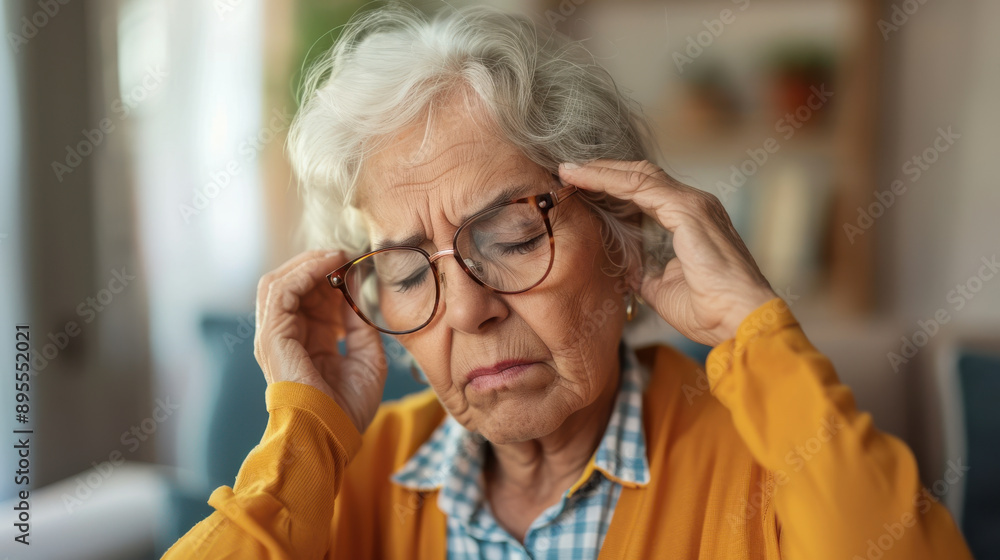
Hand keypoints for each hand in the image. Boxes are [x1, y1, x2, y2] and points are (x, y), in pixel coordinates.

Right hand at [254, 250, 386, 433]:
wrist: (331, 434)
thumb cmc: (349, 408)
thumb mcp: (368, 359)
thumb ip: (361, 326)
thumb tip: (358, 295)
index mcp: (309, 343)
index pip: (313, 299)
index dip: (333, 278)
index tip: (357, 265)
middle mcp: (288, 337)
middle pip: (295, 287)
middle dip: (320, 266)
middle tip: (346, 255)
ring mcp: (276, 336)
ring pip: (281, 282)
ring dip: (308, 264)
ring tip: (336, 255)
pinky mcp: (272, 335)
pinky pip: (280, 291)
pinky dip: (303, 272)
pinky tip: (328, 265)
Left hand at [559, 160, 776, 346]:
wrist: (738, 319)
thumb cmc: (709, 311)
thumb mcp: (663, 289)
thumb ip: (646, 273)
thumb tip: (627, 271)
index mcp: (691, 221)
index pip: (645, 192)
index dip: (612, 187)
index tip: (580, 188)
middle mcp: (695, 205)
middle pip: (640, 176)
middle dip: (602, 172)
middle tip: (568, 171)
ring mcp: (693, 204)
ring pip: (638, 175)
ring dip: (600, 171)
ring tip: (569, 171)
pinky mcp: (688, 210)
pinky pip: (640, 186)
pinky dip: (609, 180)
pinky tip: (584, 179)